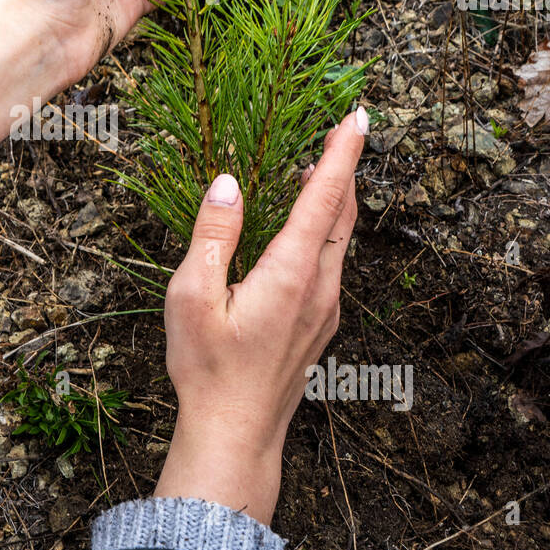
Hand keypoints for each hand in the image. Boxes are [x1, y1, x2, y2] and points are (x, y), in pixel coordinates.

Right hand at [153, 106, 367, 523]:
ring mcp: (325, 308)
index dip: (341, 153)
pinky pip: (330, 264)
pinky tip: (302, 232)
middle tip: (341, 130)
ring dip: (333, 201)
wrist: (236, 433)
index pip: (325, 197)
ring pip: (340, 240)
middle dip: (344, 168)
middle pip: (343, 214)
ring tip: (317, 171)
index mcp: (291, 272)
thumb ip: (214, 235)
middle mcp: (320, 287)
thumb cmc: (208, 369)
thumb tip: (229, 184)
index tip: (356, 117)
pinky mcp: (320, 324)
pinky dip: (324, 232)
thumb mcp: (192, 295)